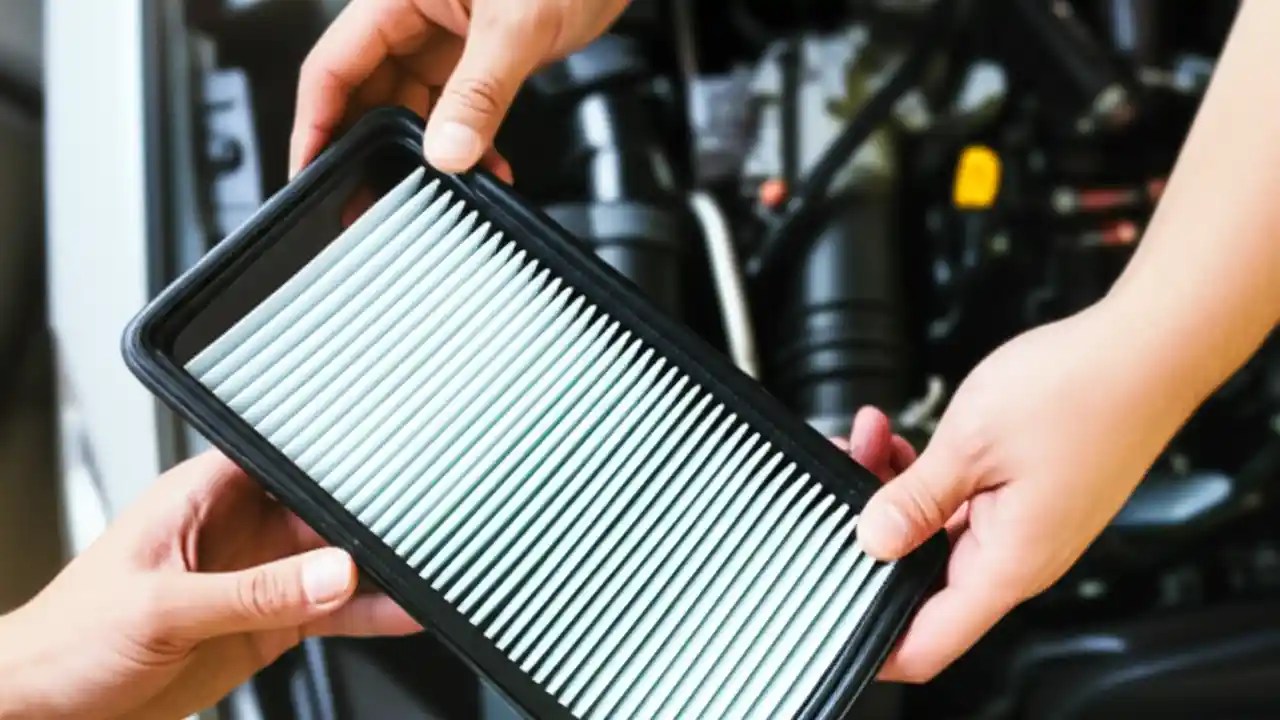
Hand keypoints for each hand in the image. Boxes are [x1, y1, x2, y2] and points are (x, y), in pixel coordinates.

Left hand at [0, 450, 419, 719]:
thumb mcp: (165, 607)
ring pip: (333, 566)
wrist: (48, 710)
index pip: (284, 460)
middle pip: (321, 513)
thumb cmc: (68, 639)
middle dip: (368, 521)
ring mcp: (255, 580)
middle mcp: (237, 530)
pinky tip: (402, 614)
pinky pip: (329, 614)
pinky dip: (368, 616)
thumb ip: (255, 591)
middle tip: (418, 530)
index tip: (385, 467)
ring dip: (377, 573)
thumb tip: (334, 574)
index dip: (334, 458)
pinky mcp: (266, 626)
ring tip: (427, 573)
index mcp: (204, 496)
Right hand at [289, 0, 630, 179]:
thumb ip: (480, 92)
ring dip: (426, 154)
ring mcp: (447, 36)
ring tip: (428, 197)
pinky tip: (485, 171)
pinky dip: (470, 142)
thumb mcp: (516, 26)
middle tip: (367, 202)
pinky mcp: (482, 53)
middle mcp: (413, 15)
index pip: (332, 67)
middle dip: (370, 150)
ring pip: (415, 106)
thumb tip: (447, 151)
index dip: (315, 123)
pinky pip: (459, 106)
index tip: (310, 172)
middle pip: (369, 93)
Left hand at [847, 303, 1193, 682]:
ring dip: (893, 492)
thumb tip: (873, 542)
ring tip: (873, 439)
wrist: (1148, 350)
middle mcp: (1020, 558)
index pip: (928, 642)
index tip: (834, 615)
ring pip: (933, 534)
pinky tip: (905, 440)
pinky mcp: (1028, 498)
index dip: (878, 641)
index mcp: (1008, 564)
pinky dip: (926, 478)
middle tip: (845, 473)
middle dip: (870, 533)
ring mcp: (1025, 528)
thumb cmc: (1080, 391)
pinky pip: (959, 506)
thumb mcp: (970, 443)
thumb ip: (914, 500)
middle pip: (920, 578)